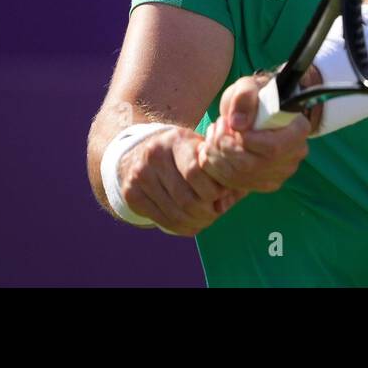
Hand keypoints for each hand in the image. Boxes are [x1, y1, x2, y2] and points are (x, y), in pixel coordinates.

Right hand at [116, 126, 245, 236]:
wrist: (142, 148)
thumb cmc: (184, 151)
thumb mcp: (202, 147)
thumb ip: (221, 167)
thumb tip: (235, 196)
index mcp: (176, 139)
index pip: (196, 171)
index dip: (214, 189)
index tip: (225, 193)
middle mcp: (154, 156)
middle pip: (186, 198)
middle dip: (209, 211)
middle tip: (219, 211)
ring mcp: (139, 175)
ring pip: (175, 213)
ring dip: (198, 222)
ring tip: (208, 218)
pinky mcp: (131, 193)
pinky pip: (162, 220)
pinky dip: (182, 227)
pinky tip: (193, 223)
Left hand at [200, 71, 315, 192]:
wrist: (258, 109)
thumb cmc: (256, 96)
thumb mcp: (249, 85)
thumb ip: (244, 98)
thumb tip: (237, 123)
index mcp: (298, 130)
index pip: (273, 147)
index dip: (246, 140)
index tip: (232, 124)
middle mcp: (294, 156)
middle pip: (253, 166)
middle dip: (225, 147)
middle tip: (216, 127)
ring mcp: (280, 173)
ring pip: (240, 177)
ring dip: (217, 157)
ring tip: (212, 136)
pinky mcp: (263, 183)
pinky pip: (235, 184)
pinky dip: (216, 168)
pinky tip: (212, 150)